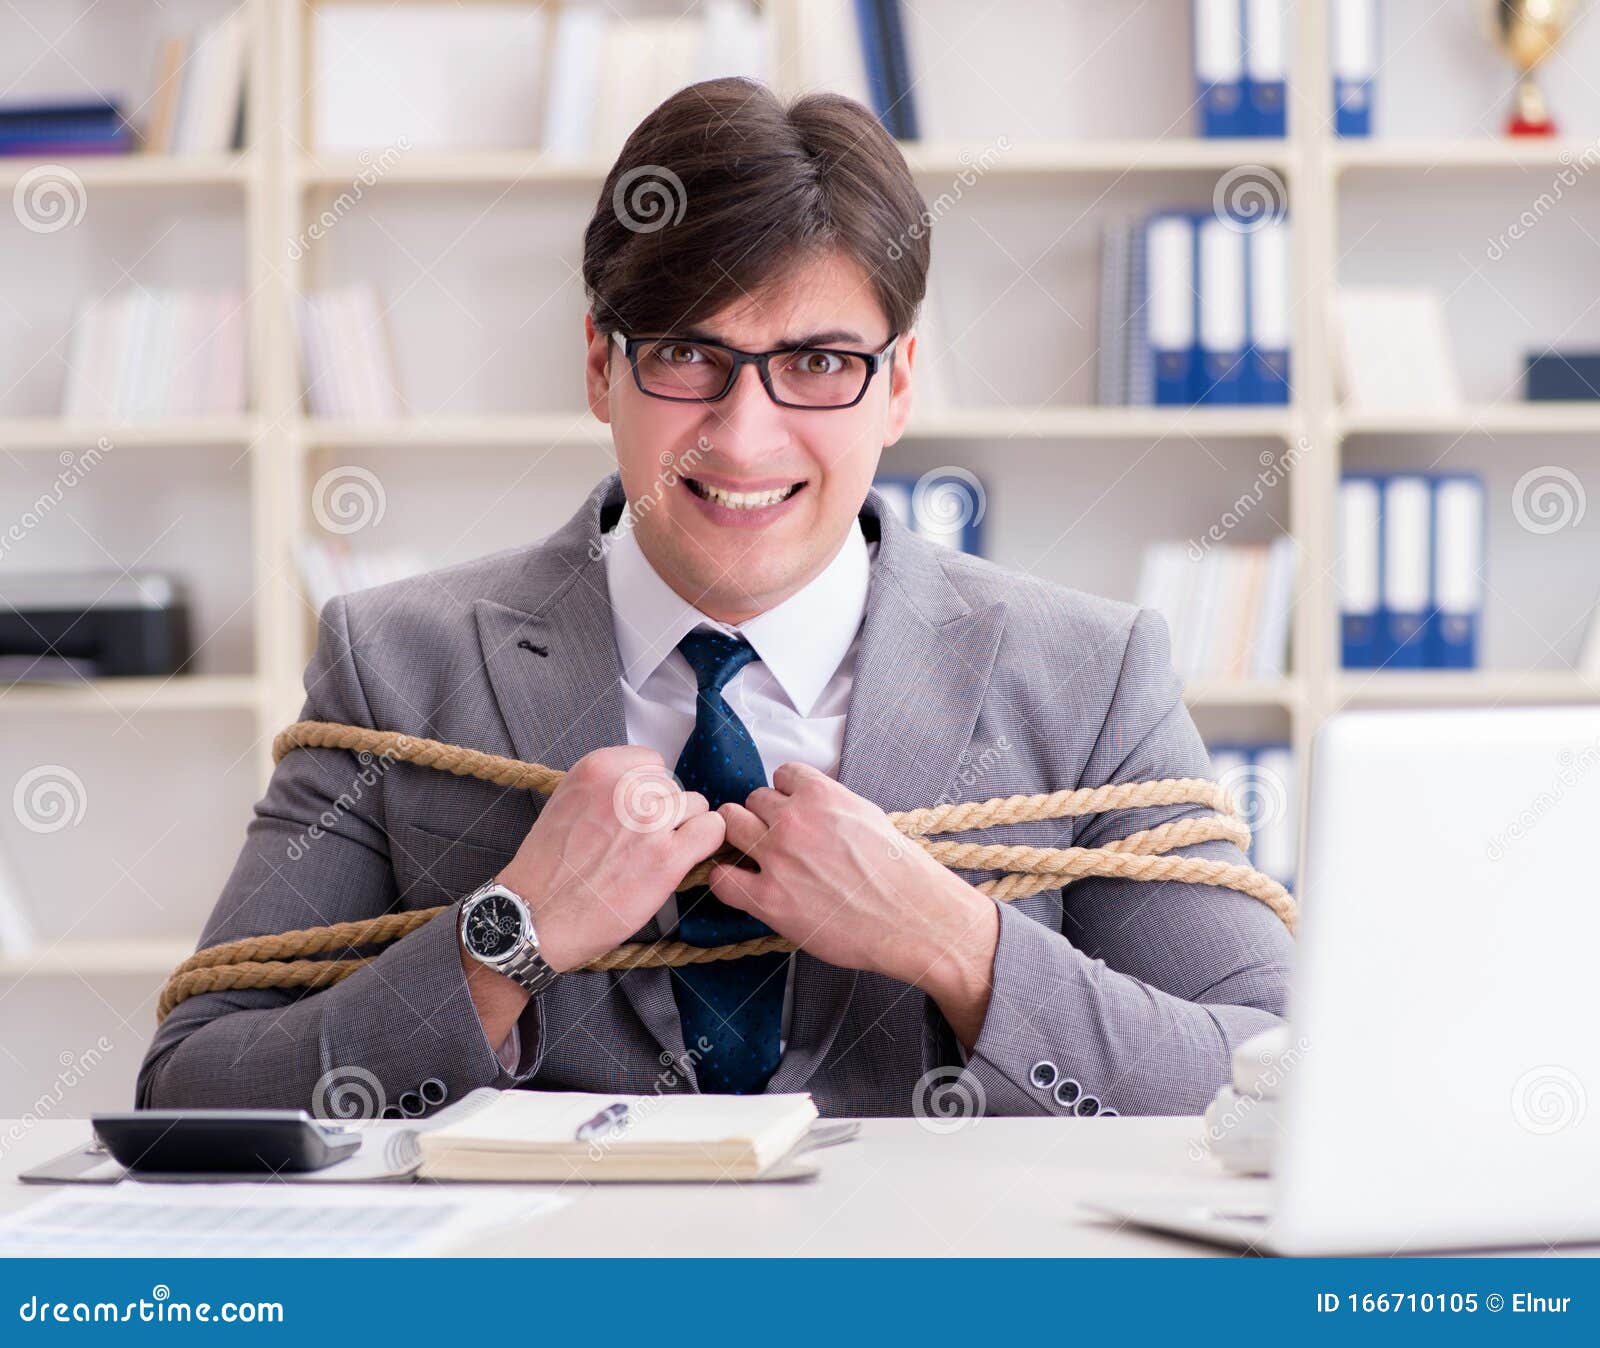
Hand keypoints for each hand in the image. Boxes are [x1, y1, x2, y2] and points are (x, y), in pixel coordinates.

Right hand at [491, 746, 723, 972]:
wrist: (536, 916)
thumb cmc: (548, 867)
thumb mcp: (568, 801)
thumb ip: (607, 787)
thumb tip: (646, 787)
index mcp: (598, 768)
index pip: (652, 761)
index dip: (648, 791)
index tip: (634, 814)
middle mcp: (625, 787)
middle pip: (673, 785)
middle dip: (664, 811)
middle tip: (639, 843)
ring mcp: (649, 821)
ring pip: (696, 806)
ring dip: (683, 829)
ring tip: (653, 855)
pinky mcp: (667, 857)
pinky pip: (712, 830)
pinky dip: (705, 845)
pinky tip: (682, 860)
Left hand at [706, 764, 998, 1045]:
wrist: (915, 918)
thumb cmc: (902, 872)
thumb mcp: (868, 815)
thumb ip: (831, 804)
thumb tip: (810, 804)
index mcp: (821, 795)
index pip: (781, 775)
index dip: (785, 795)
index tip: (791, 811)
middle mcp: (793, 820)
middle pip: (751, 799)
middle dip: (761, 816)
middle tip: (774, 838)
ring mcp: (777, 859)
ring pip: (730, 826)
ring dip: (739, 838)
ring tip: (753, 856)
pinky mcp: (769, 899)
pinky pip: (722, 879)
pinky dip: (726, 879)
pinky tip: (740, 884)